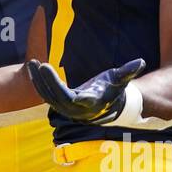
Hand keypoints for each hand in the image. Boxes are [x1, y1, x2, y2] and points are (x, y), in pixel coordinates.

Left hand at [26, 58, 144, 124]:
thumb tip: (140, 62)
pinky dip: (39, 83)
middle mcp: (77, 109)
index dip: (58, 86)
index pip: (73, 98)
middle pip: (57, 97)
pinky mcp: (61, 104)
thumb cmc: (114, 89)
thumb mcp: (120, 80)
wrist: (109, 104)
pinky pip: (47, 95)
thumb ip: (128, 72)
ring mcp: (67, 108)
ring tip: (31, 63)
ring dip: (38, 81)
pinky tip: (33, 69)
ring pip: (49, 97)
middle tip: (38, 65)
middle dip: (46, 81)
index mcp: (90, 103)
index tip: (47, 69)